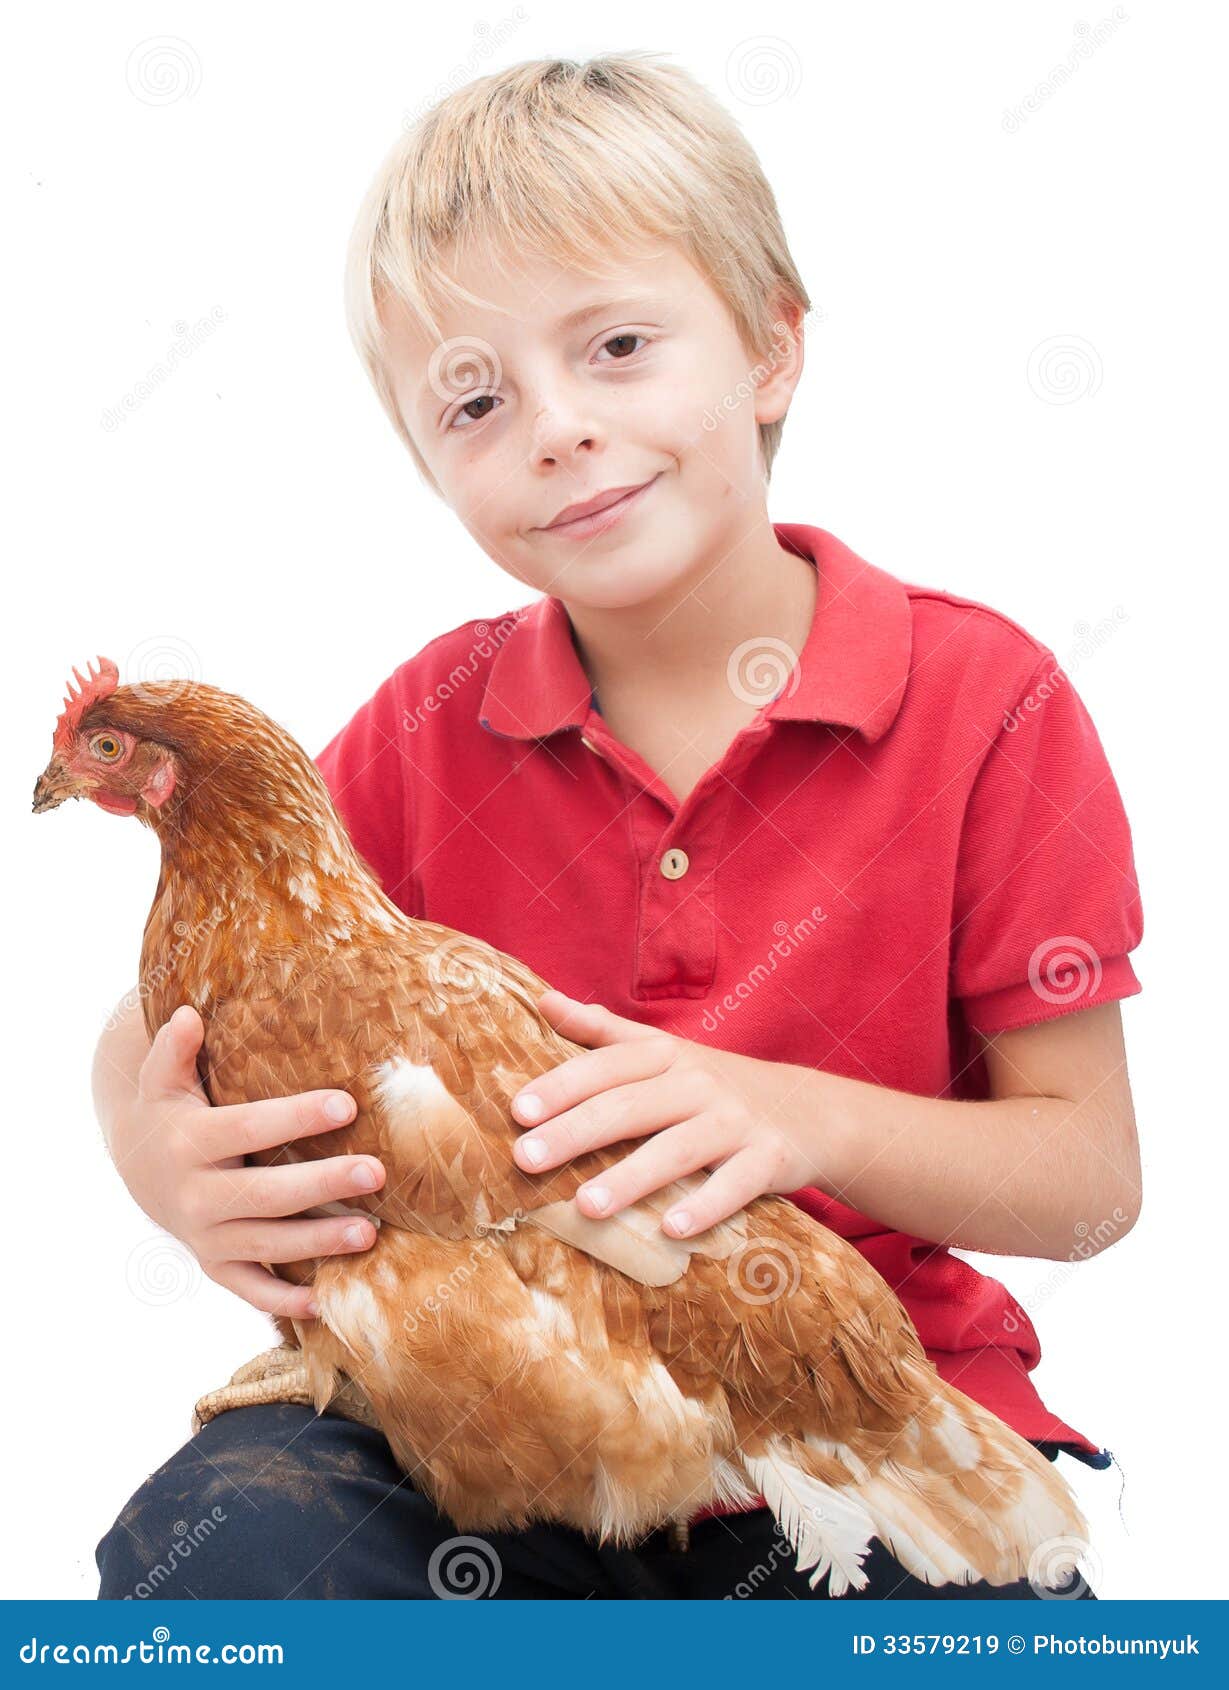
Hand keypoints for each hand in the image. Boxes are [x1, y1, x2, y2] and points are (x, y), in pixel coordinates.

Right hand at [111, 1004, 385, 1319]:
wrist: (139, 1169)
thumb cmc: (169, 1110)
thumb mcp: (161, 1078)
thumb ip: (174, 1049)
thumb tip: (188, 1014)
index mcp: (189, 1142)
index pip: (249, 1129)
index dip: (297, 1117)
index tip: (348, 1104)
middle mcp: (196, 1196)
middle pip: (266, 1194)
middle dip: (324, 1183)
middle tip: (377, 1172)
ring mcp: (206, 1236)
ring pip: (267, 1244)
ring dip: (320, 1243)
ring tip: (372, 1232)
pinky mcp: (216, 1264)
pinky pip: (251, 1288)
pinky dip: (285, 1301)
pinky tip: (327, 1302)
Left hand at [510, 989, 826, 1235]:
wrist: (811, 1110)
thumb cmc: (717, 1085)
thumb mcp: (667, 1051)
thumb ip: (605, 1031)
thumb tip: (543, 1000)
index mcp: (667, 1056)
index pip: (606, 1066)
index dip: (562, 1085)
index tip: (518, 1110)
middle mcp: (698, 1083)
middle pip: (630, 1106)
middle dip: (575, 1132)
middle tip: (525, 1159)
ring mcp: (735, 1122)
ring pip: (677, 1149)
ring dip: (630, 1177)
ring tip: (585, 1204)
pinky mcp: (768, 1159)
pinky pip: (734, 1185)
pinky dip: (704, 1206)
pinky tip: (670, 1229)